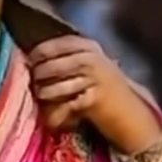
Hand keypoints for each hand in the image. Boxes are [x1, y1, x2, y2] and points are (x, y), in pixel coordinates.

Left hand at [28, 36, 161, 153]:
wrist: (133, 114)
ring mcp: (95, 79)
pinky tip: (52, 116)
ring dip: (44, 94)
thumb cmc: (106, 89)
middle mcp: (93, 59)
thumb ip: (68, 57)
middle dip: (38, 76)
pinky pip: (65, 105)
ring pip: (55, 87)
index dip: (38, 53)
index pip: (56, 45)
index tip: (29, 61)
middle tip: (33, 83)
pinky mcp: (94, 99)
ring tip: (41, 97)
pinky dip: (56, 112)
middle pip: (51, 66)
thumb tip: (31, 59)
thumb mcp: (92, 65)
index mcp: (90, 47)